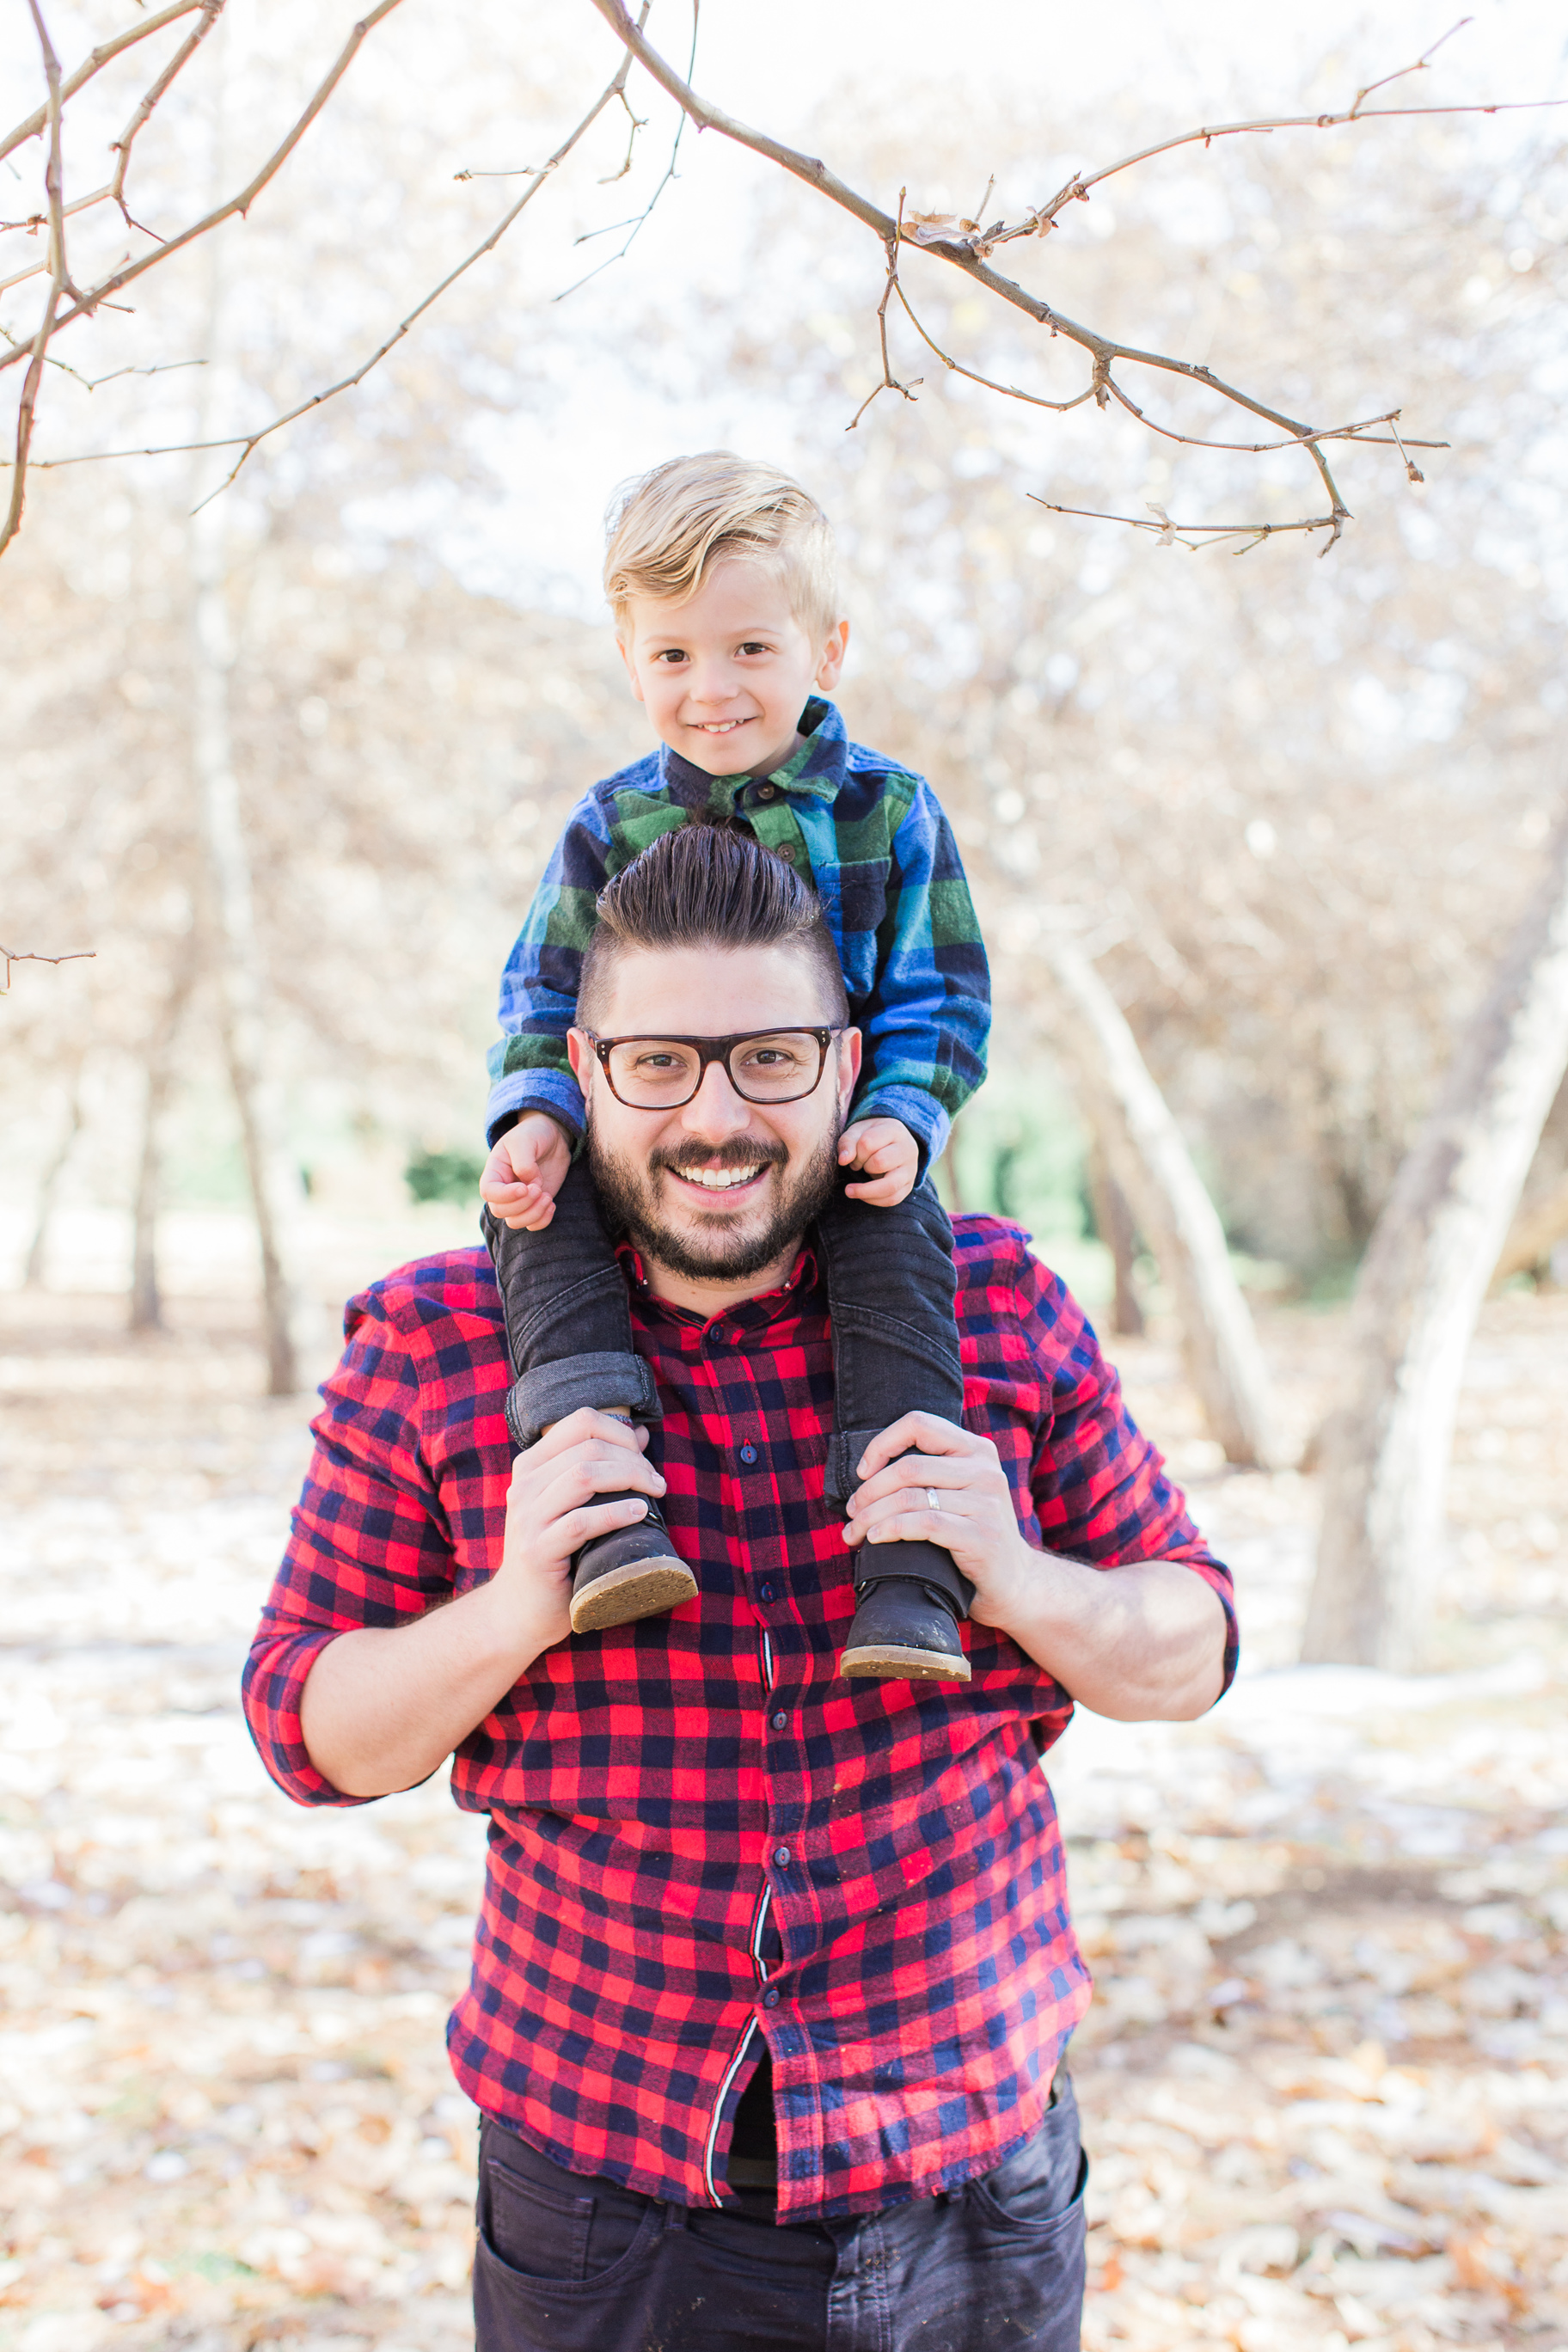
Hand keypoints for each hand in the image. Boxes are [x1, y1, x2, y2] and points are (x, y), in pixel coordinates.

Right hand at [480, 1111, 572, 1231]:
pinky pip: (533, 1225)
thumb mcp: (524, 1140)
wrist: (552, 1137)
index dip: (504, 1195)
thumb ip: (523, 1162)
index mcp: (494, 1172)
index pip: (488, 1192)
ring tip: (547, 1197)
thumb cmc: (533, 1135)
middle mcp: (503, 1189)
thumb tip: (529, 1183)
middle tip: (539, 1188)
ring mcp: (519, 1200)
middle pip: (501, 1211)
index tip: (524, 1187)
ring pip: (516, 1222)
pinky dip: (543, 1220)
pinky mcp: (535, 1205)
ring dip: (533, 1214)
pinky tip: (552, 1203)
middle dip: (522, 1204)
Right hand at [495, 1409, 666, 1650]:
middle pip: (588, 1449)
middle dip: (633, 1459)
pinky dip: (616, 1513)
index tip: (645, 1455)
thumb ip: (600, 1468)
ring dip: (629, 1479)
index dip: (621, 1431)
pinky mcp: (538, 1551)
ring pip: (583, 1476)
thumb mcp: (573, 1504)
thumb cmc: (557, 1554)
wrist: (519, 1611)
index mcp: (531, 1466)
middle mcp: (524, 1486)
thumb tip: (642, 1435)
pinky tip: (639, 1513)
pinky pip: (580, 1522)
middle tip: (657, 1482)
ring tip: (655, 1492)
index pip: (580, 1422)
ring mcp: (527, 1518)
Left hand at [837, 1116, 918, 1206]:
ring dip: (865, 1189)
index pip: (868, 1142)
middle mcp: (907, 1149)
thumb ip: (847, 1142)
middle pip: (880, 1162)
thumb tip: (843, 1160)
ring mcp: (911, 1169)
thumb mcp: (857, 1132)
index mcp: (895, 1130)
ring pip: (890, 1185)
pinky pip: (892, 1199)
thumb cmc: (871, 1137)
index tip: (852, 1154)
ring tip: (851, 1189)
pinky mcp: (908, 1186)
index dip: (855, 1151)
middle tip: (857, 1165)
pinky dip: (873, 1200)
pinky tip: (862, 1196)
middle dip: (862, 1166)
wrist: (891, 1143)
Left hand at [842, 1411, 1036, 1633]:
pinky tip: (875, 1538)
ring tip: (854, 1532)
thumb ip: (928, 1473)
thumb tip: (866, 1472)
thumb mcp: (959, 1492)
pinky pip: (924, 1524)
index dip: (883, 1443)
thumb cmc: (971, 1534)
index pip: (920, 1423)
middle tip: (852, 1511)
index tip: (863, 1472)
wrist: (1014, 1581)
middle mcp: (986, 1470)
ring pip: (910, 1497)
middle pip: (908, 1466)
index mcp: (977, 1450)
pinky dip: (890, 1529)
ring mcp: (987, 1503)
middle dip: (868, 1491)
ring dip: (871, 1515)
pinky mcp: (982, 1536)